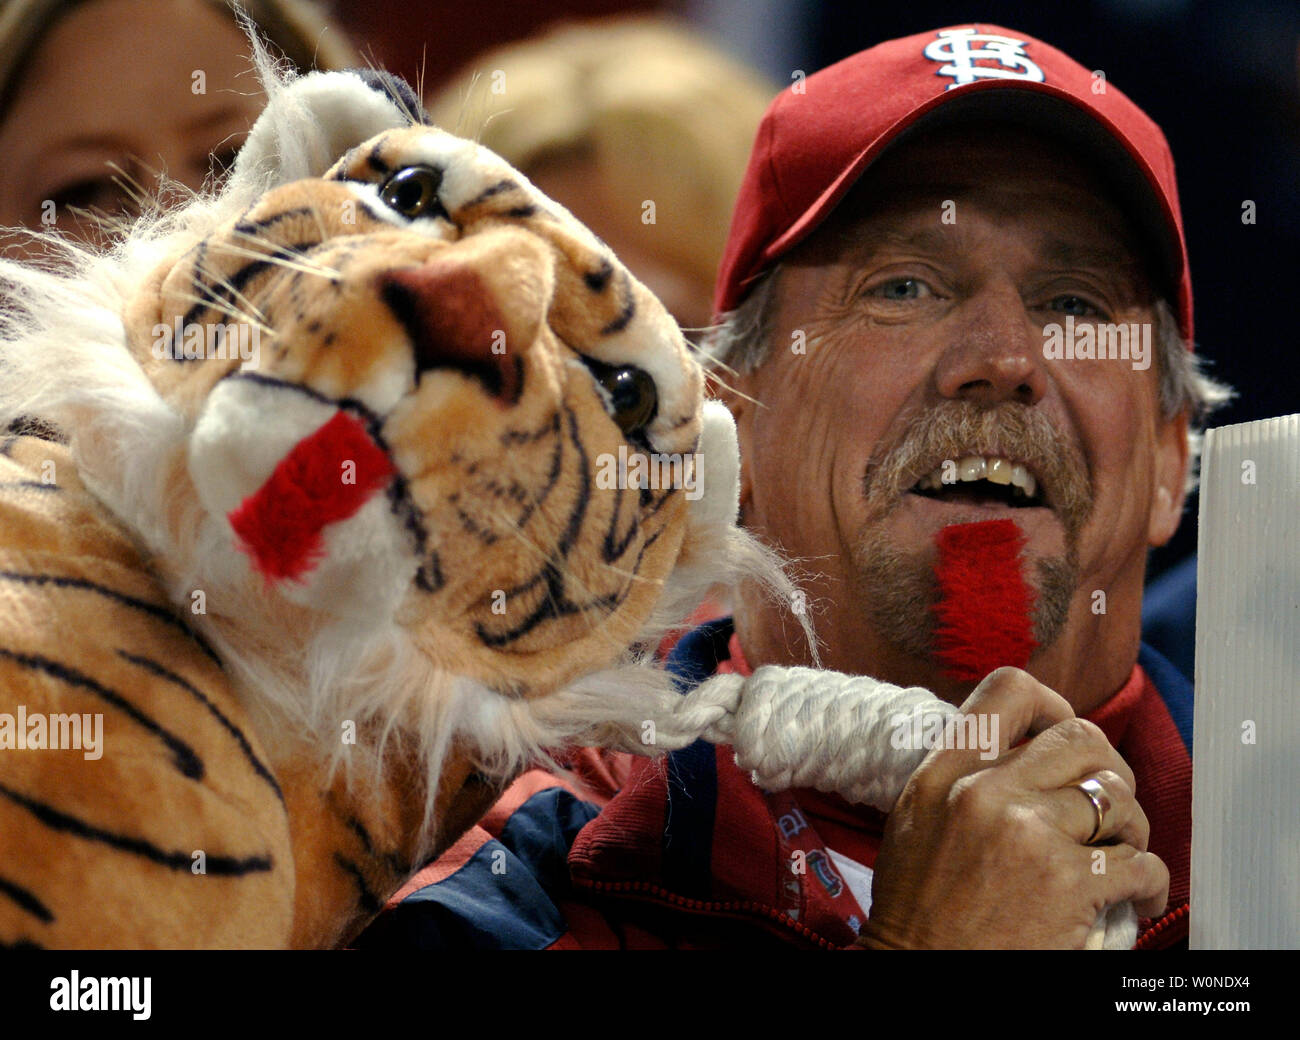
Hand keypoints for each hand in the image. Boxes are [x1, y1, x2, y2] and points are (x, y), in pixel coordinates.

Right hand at [857, 667, 1169, 948]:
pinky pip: (1142, 863)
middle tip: (1104, 803)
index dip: (1053, 705)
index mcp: (946, 771)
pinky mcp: (1069, 884)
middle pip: (1082, 737)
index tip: (1062, 732)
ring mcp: (1031, 835)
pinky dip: (1149, 884)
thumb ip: (964, 773)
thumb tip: (1026, 749)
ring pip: (1120, 798)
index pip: (1010, 691)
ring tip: (1119, 853)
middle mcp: (988, 791)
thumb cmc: (917, 906)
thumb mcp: (918, 817)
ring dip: (1131, 828)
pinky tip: (1135, 898)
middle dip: (1107, 767)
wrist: (920, 971)